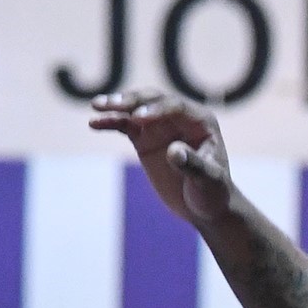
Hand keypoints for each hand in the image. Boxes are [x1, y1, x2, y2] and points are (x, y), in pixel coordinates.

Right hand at [89, 88, 234, 227]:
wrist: (204, 207)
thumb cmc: (213, 192)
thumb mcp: (209, 181)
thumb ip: (193, 165)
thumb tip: (173, 151)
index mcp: (200, 121)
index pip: (175, 106)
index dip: (157, 109)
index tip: (138, 116)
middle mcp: (179, 118)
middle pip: (152, 100)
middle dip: (132, 100)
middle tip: (113, 105)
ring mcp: (159, 126)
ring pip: (135, 108)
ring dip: (116, 106)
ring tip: (96, 106)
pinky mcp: (144, 138)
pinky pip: (125, 125)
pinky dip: (110, 122)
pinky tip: (94, 123)